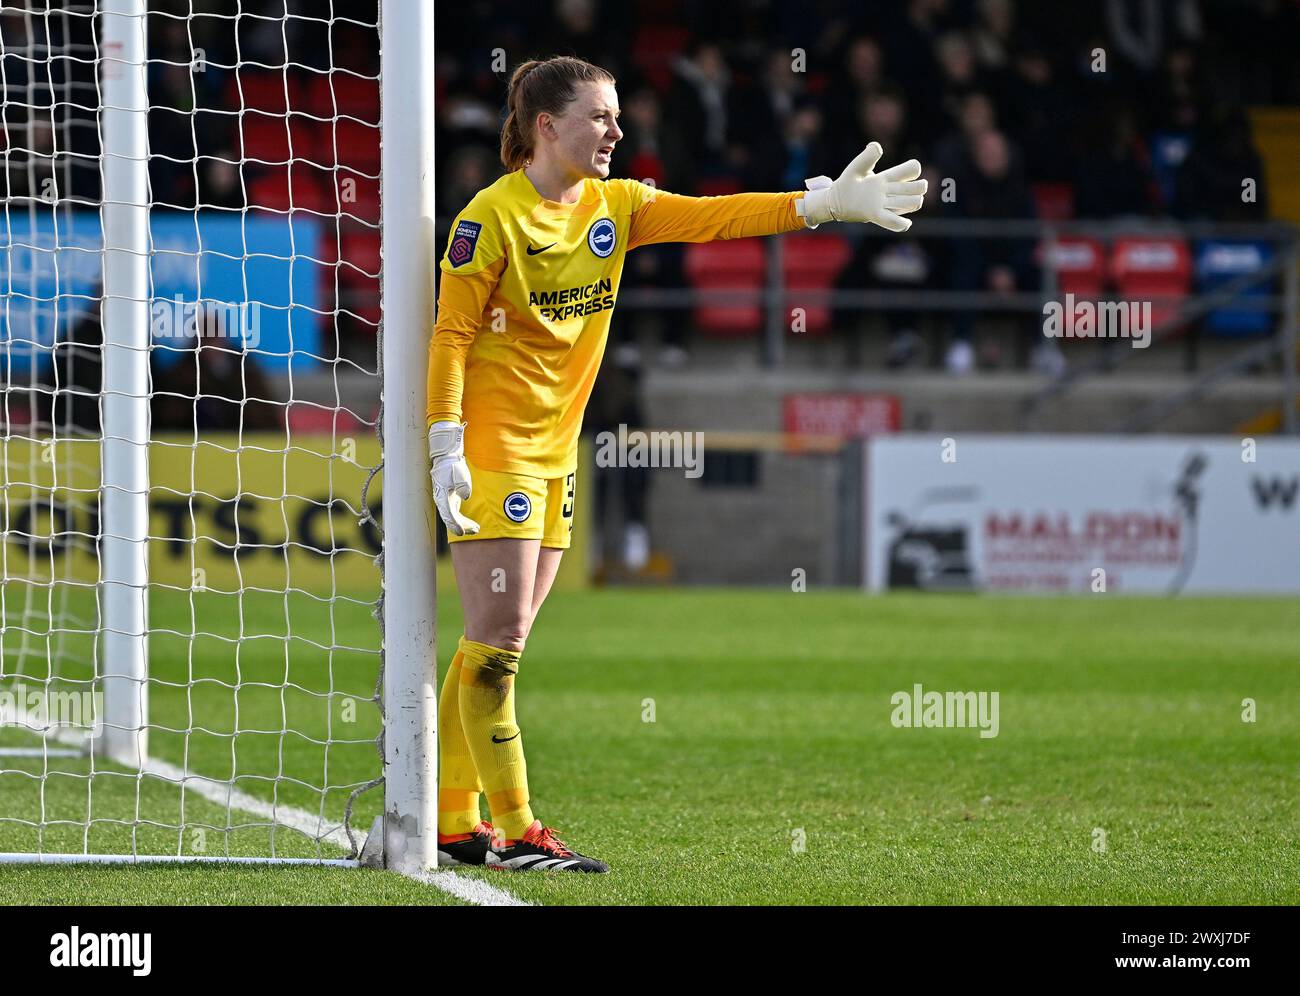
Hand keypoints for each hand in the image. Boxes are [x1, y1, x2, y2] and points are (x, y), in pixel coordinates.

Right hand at [427, 420, 479, 536]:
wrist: (447, 457)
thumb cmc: (452, 465)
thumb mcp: (459, 473)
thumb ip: (462, 485)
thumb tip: (465, 496)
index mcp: (442, 496)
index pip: (448, 514)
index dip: (455, 525)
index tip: (461, 533)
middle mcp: (442, 500)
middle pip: (450, 518)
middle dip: (461, 527)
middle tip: (474, 531)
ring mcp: (446, 500)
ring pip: (453, 517)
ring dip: (464, 524)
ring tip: (476, 530)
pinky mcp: (451, 498)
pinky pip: (455, 513)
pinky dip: (463, 520)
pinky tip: (472, 524)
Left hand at [800, 142, 926, 231]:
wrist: (835, 202)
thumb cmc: (848, 183)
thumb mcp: (856, 168)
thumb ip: (867, 157)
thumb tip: (876, 146)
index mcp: (887, 178)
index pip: (912, 169)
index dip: (912, 169)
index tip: (898, 174)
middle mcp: (891, 191)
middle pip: (918, 187)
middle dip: (917, 187)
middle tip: (899, 190)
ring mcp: (886, 205)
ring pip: (913, 203)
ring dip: (911, 202)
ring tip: (895, 203)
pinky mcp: (877, 217)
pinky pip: (896, 223)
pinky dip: (902, 223)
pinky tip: (902, 222)